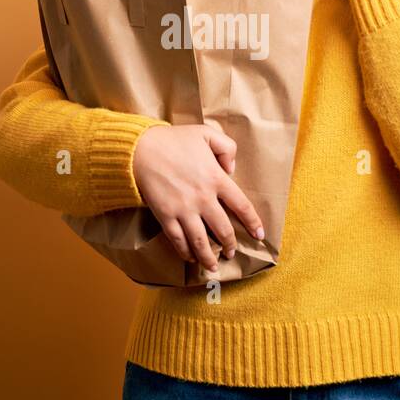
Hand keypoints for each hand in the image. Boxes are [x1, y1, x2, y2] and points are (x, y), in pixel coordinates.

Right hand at [131, 124, 265, 272]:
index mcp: (216, 179)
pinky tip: (190, 257)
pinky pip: (178, 240)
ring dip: (209, 257)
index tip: (260, 235)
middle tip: (233, 252)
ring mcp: (184, 210)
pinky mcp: (166, 216)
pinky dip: (185, 252)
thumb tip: (232, 169)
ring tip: (214, 266)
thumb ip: (227, 148)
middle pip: (223, 229)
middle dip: (230, 244)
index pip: (242, 206)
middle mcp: (203, 198)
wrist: (140, 149)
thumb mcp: (206, 133)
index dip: (253, 223)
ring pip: (201, 241)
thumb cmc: (173, 140)